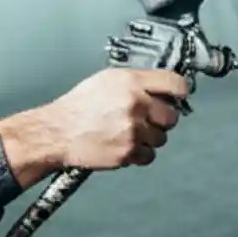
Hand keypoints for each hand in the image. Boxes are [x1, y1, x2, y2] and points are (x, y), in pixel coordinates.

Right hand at [0, 69, 188, 186]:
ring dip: (150, 138)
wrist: (57, 132)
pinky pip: (150, 155)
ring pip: (162, 138)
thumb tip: (160, 87)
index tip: (180, 95)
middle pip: (172, 115)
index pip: (174, 83)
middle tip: (148, 120)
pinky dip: (140, 154)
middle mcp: (135, 104)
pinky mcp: (128, 152)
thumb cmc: (78, 107)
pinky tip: (125, 145)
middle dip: (162, 119)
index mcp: (130, 82)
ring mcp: (133, 129)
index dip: (180, 90)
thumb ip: (136, 82)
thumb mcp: (106, 80)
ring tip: (129, 133)